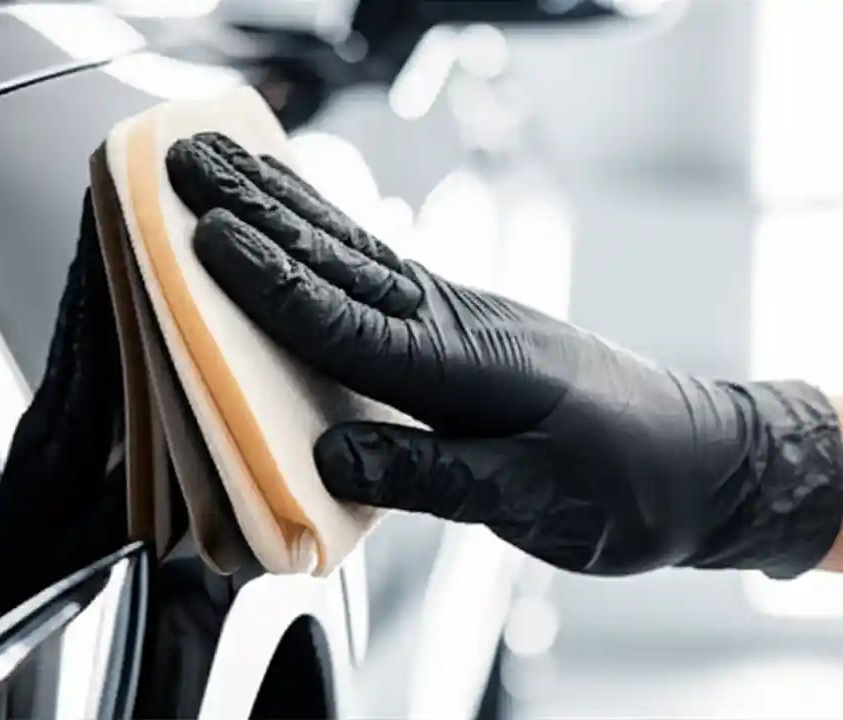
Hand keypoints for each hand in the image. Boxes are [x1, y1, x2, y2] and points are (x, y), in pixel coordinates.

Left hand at [0, 194, 126, 661]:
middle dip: (99, 253)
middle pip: (79, 322)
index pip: (94, 347)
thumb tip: (190, 449)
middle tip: (118, 184)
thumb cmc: (41, 591)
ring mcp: (48, 419)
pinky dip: (87, 308)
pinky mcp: (50, 426)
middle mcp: (53, 420)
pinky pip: (73, 355)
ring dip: (91, 271)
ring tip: (111, 210)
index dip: (109, 284)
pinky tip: (104, 280)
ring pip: (73, 332)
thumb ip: (142, 503)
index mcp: (65, 445)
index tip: (123, 221)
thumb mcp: (100, 557)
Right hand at [167, 132, 842, 577]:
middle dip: (259, 211)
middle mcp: (456, 326)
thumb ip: (435, 479)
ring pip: (353, 252)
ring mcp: (457, 318)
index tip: (208, 239)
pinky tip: (296, 211)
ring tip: (224, 164)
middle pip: (340, 263)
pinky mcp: (457, 327)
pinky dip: (328, 233)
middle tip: (189, 163)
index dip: (275, 285)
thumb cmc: (628, 485)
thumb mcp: (538, 501)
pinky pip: (376, 270)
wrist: (702, 463)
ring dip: (283, 206)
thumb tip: (333, 460)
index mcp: (471, 369)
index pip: (352, 322)